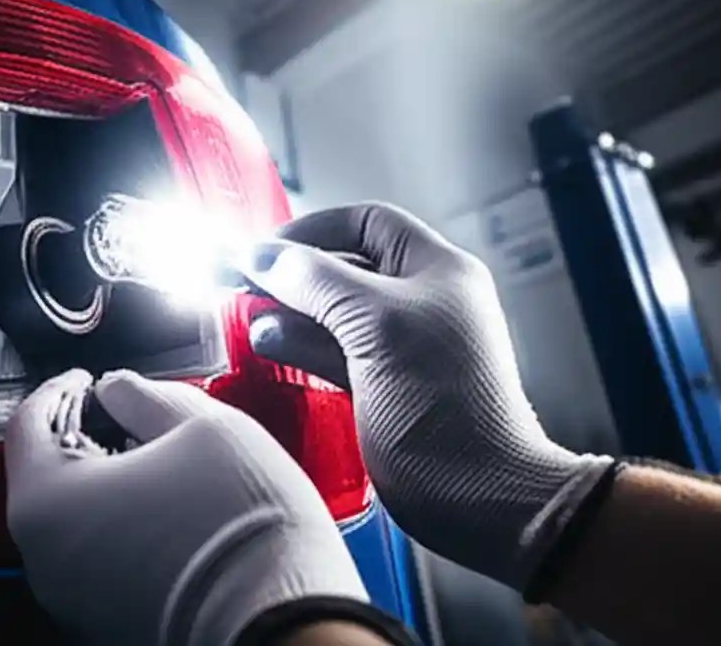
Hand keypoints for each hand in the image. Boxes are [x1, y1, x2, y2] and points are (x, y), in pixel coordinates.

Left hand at [5, 370, 368, 645]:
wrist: (289, 626)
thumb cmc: (245, 531)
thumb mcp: (200, 424)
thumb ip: (142, 394)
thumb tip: (118, 388)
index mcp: (47, 502)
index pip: (28, 422)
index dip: (61, 386)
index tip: (87, 378)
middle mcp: (45, 557)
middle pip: (49, 473)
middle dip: (87, 435)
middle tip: (130, 414)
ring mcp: (72, 595)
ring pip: (76, 518)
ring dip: (109, 482)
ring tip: (163, 463)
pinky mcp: (105, 620)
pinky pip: (100, 557)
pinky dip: (124, 526)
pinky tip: (173, 511)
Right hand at [245, 202, 613, 589]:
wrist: (480, 498)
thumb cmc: (443, 404)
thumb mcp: (375, 324)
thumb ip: (314, 282)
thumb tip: (259, 256)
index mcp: (436, 270)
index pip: (367, 222)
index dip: (313, 228)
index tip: (265, 248)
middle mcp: (419, 303)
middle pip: (342, 269)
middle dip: (291, 276)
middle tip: (240, 285)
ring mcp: (399, 349)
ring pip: (330, 315)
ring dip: (287, 316)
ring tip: (250, 323)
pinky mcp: (381, 390)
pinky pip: (331, 356)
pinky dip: (298, 350)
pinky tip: (267, 351)